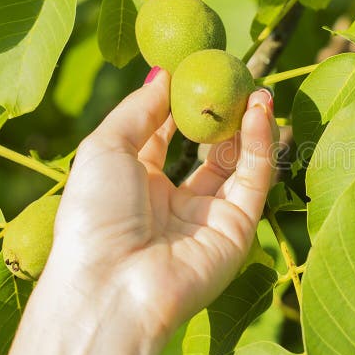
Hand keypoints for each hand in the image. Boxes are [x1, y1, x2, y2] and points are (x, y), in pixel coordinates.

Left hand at [43, 68, 276, 341]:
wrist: (112, 287)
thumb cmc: (94, 216)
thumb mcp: (105, 149)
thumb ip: (139, 110)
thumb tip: (164, 73)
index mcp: (136, 184)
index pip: (167, 135)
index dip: (181, 102)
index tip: (196, 66)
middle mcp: (174, 202)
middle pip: (208, 148)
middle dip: (222, 112)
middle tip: (235, 74)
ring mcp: (209, 217)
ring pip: (238, 162)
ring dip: (248, 124)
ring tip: (255, 88)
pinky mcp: (239, 229)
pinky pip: (254, 179)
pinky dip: (260, 143)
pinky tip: (258, 111)